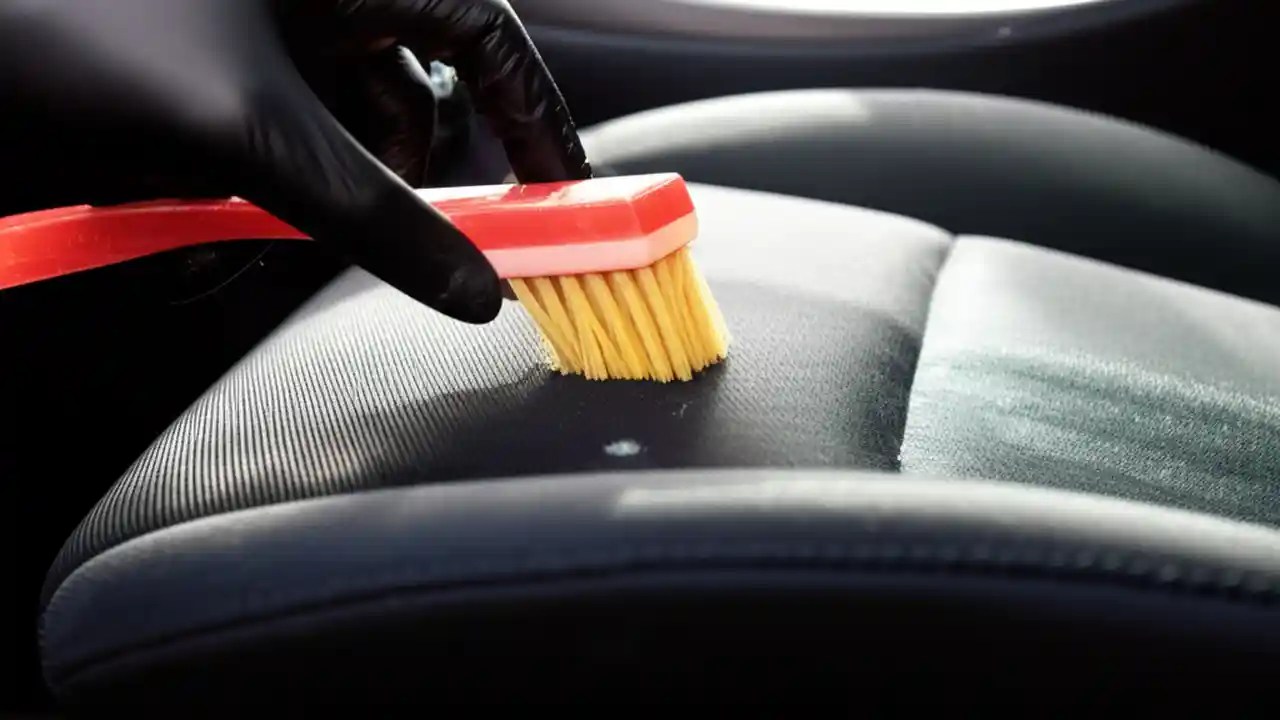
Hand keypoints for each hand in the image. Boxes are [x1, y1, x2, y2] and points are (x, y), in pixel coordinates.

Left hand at [0, 0, 590, 322]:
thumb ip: (380, 218)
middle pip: (412, 103)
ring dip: (317, 209)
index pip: (484, 32)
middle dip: (404, 186)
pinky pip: (275, 159)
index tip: (563, 192)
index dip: (535, 114)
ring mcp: (257, 43)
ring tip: (258, 233)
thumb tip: (476, 286)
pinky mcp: (210, 92)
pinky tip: (209, 225)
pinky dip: (259, 207)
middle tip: (418, 246)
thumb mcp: (255, 133)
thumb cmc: (75, 30)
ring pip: (340, 145)